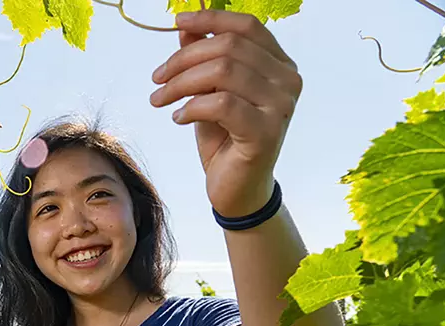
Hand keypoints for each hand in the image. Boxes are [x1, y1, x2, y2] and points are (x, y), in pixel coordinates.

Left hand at [149, 10, 301, 217]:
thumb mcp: (208, 92)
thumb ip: (203, 59)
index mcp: (278, 64)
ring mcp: (281, 106)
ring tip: (160, 100)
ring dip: (181, 84)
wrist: (236, 188)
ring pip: (223, 71)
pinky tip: (178, 119)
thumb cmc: (225, 137)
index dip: (211, 19)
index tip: (177, 22)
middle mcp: (287, 80)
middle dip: (183, 59)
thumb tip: (186, 27)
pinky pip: (221, 104)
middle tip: (157, 79)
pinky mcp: (266, 132)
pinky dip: (192, 107)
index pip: (247, 26)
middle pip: (229, 46)